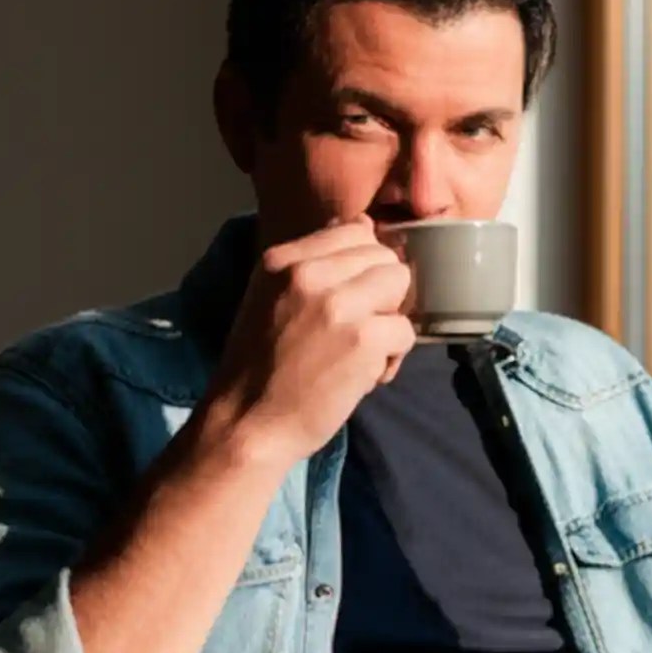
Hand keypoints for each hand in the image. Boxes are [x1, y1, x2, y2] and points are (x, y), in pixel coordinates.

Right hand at [204, 214, 415, 465]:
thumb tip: (367, 226)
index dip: (364, 265)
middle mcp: (309, 273)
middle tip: (359, 328)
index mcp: (283, 260)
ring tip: (363, 351)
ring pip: (400, 284)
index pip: (354, 230)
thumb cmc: (258, 368)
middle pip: (383, 256)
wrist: (246, 425)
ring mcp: (338, 304)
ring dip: (389, 320)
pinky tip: (364, 375)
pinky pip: (405, 331)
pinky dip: (392, 357)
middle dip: (381, 292)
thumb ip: (314, 263)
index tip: (353, 297)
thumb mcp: (270, 298)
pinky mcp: (363, 340)